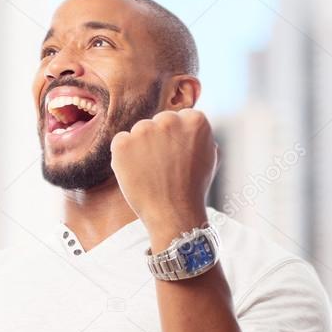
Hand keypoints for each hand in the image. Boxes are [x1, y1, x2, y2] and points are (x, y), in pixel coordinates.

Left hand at [110, 108, 217, 238]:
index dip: (177, 138)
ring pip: (140, 132)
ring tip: (151, 172)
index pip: (180, 118)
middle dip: (159, 139)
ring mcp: (144, 130)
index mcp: (195, 120)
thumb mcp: (210, 157)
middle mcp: (169, 120)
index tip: (177, 154)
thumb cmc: (193, 189)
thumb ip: (201, 136)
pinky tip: (137, 172)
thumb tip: (191, 125)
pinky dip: (124, 156)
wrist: (173, 213)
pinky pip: (121, 142)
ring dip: (142, 147)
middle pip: (159, 121)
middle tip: (163, 165)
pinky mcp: (123, 143)